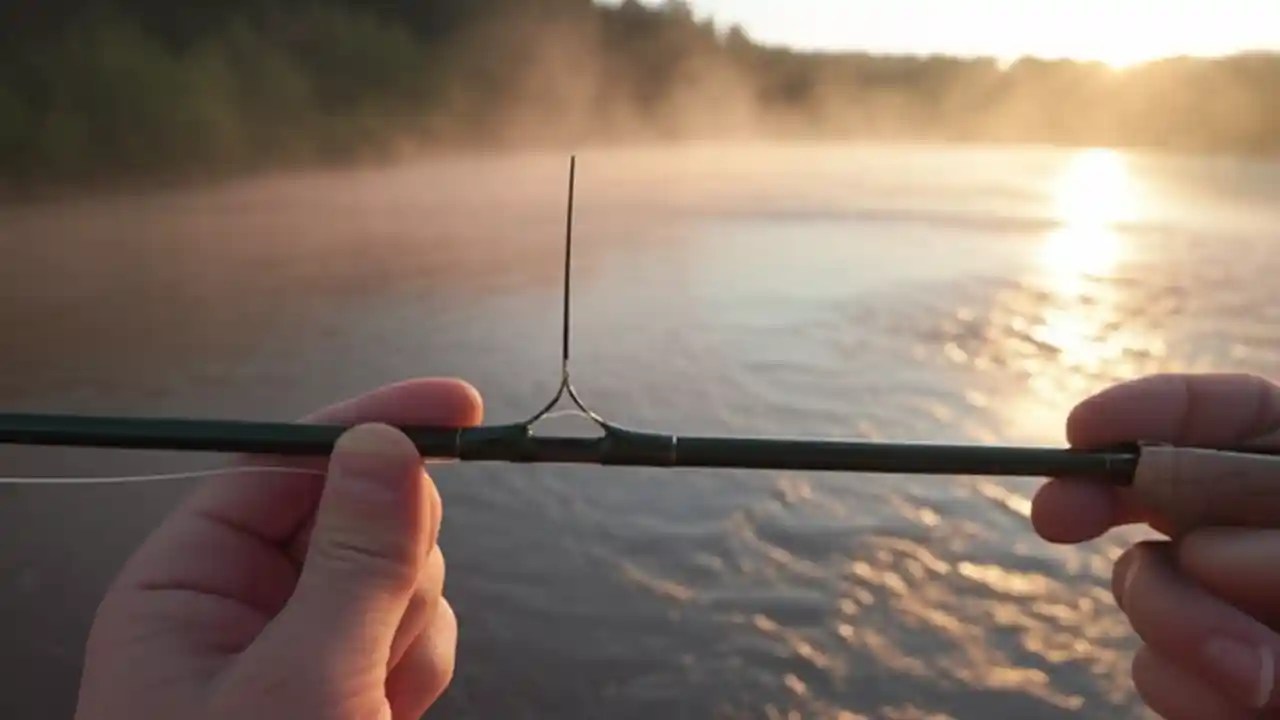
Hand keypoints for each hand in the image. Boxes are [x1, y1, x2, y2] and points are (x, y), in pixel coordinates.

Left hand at [75, 379, 483, 719]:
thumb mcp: (303, 687)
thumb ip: (352, 563)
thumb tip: (387, 448)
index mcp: (185, 589)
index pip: (279, 464)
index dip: (369, 424)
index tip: (459, 406)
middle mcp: (238, 609)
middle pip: (352, 512)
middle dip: (393, 559)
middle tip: (382, 626)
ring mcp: (300, 647)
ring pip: (397, 572)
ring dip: (410, 627)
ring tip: (379, 700)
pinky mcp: (347, 684)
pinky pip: (414, 631)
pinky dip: (421, 666)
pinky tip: (394, 713)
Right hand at [1032, 373, 1279, 718]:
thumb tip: (1204, 556)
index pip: (1218, 415)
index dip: (1146, 410)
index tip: (1082, 433)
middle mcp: (1260, 533)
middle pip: (1150, 491)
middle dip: (1111, 506)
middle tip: (1060, 523)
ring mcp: (1235, 613)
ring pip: (1143, 590)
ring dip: (1182, 628)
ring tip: (1267, 679)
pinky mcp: (1220, 687)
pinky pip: (1162, 677)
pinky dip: (1197, 694)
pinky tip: (1257, 706)